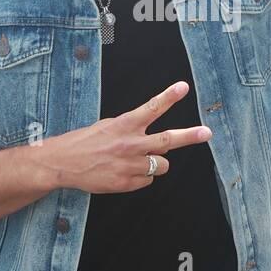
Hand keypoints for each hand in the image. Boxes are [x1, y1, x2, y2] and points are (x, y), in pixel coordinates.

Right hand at [41, 81, 212, 193]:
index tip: (183, 86)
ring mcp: (129, 165)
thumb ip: (132, 129)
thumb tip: (154, 139)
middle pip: (167, 141)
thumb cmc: (86, 142)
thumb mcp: (108, 125)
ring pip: (161, 166)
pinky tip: (125, 172)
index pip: (152, 108)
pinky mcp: (126, 183)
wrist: (64, 163)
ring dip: (155, 163)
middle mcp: (130, 144)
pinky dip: (141, 177)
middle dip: (190, 135)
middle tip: (206, 132)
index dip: (169, 97)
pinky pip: (147, 181)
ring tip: (137, 161)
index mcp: (125, 125)